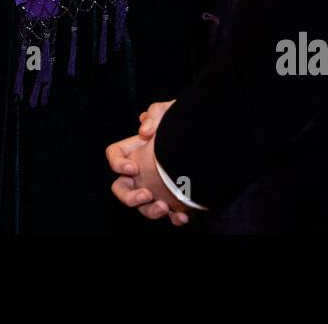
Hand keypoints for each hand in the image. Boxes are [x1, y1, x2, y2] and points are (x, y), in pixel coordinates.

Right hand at [106, 99, 187, 226]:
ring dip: (151, 211)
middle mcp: (142, 171)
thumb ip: (155, 114)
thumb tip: (144, 132)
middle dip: (129, 197)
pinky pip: (169, 215)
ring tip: (164, 207)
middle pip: (121, 188)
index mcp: (136, 150)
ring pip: (143, 206)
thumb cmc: (186, 122)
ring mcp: (157, 187)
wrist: (213, 141)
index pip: (114, 156)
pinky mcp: (174, 199)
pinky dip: (174, 218)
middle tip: (146, 194)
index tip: (134, 168)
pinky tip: (183, 216)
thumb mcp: (170, 110)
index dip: (118, 164)